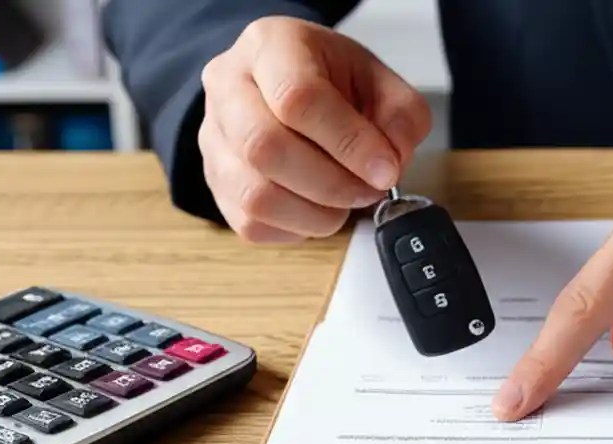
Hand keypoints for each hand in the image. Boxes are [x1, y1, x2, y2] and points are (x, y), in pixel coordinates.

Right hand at [198, 17, 431, 243]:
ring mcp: (213, 138)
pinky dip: (297, 228)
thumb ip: (399, 116)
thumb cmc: (330, 80)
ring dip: (316, 213)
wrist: (286, 87)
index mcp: (270, 45)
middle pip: (265, 149)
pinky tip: (319, 208)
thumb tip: (390, 164)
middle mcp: (227, 87)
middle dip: (333, 184)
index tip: (385, 170)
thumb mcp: (378, 79)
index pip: (297, 98)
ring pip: (255, 196)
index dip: (348, 144)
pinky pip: (252, 224)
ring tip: (346, 201)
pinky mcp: (215, 182)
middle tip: (370, 190)